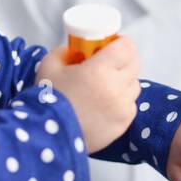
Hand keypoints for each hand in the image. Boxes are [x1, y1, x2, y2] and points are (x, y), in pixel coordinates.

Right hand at [36, 37, 139, 152]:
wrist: (46, 136)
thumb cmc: (47, 99)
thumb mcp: (49, 66)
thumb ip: (65, 52)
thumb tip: (76, 50)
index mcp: (100, 70)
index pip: (127, 47)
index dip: (120, 43)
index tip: (111, 46)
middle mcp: (116, 88)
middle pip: (134, 64)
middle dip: (123, 60)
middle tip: (107, 64)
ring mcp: (122, 108)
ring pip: (134, 85)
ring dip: (124, 82)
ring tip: (104, 86)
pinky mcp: (123, 124)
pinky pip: (131, 105)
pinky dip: (122, 102)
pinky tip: (105, 104)